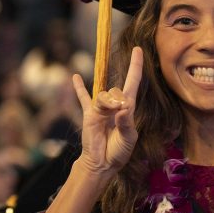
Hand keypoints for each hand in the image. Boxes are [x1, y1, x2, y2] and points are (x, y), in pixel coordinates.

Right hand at [72, 46, 142, 180]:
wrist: (102, 163)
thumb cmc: (119, 151)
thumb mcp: (128, 138)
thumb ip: (126, 123)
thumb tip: (122, 108)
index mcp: (128, 108)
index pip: (133, 82)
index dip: (135, 66)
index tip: (137, 49)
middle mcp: (114, 105)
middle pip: (116, 89)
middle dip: (118, 98)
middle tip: (120, 111)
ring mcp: (100, 108)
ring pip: (102, 94)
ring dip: (106, 102)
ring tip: (108, 113)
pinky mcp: (88, 114)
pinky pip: (83, 98)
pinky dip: (79, 88)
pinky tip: (75, 77)